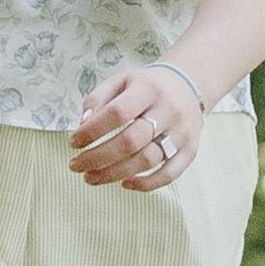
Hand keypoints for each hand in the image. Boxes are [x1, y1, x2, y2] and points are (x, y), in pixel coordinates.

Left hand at [69, 60, 204, 191]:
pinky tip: (124, 184)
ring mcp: (181, 132)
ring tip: (91, 177)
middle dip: (98, 157)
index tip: (74, 142)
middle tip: (75, 166)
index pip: (117, 112)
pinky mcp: (190, 150)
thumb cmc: (147, 86)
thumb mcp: (121, 80)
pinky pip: (169, 174)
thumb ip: (98, 98)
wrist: (189, 84)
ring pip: (147, 160)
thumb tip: (83, 125)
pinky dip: (146, 184)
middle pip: (131, 141)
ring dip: (114, 174)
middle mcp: (168, 110)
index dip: (92, 130)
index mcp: (148, 89)